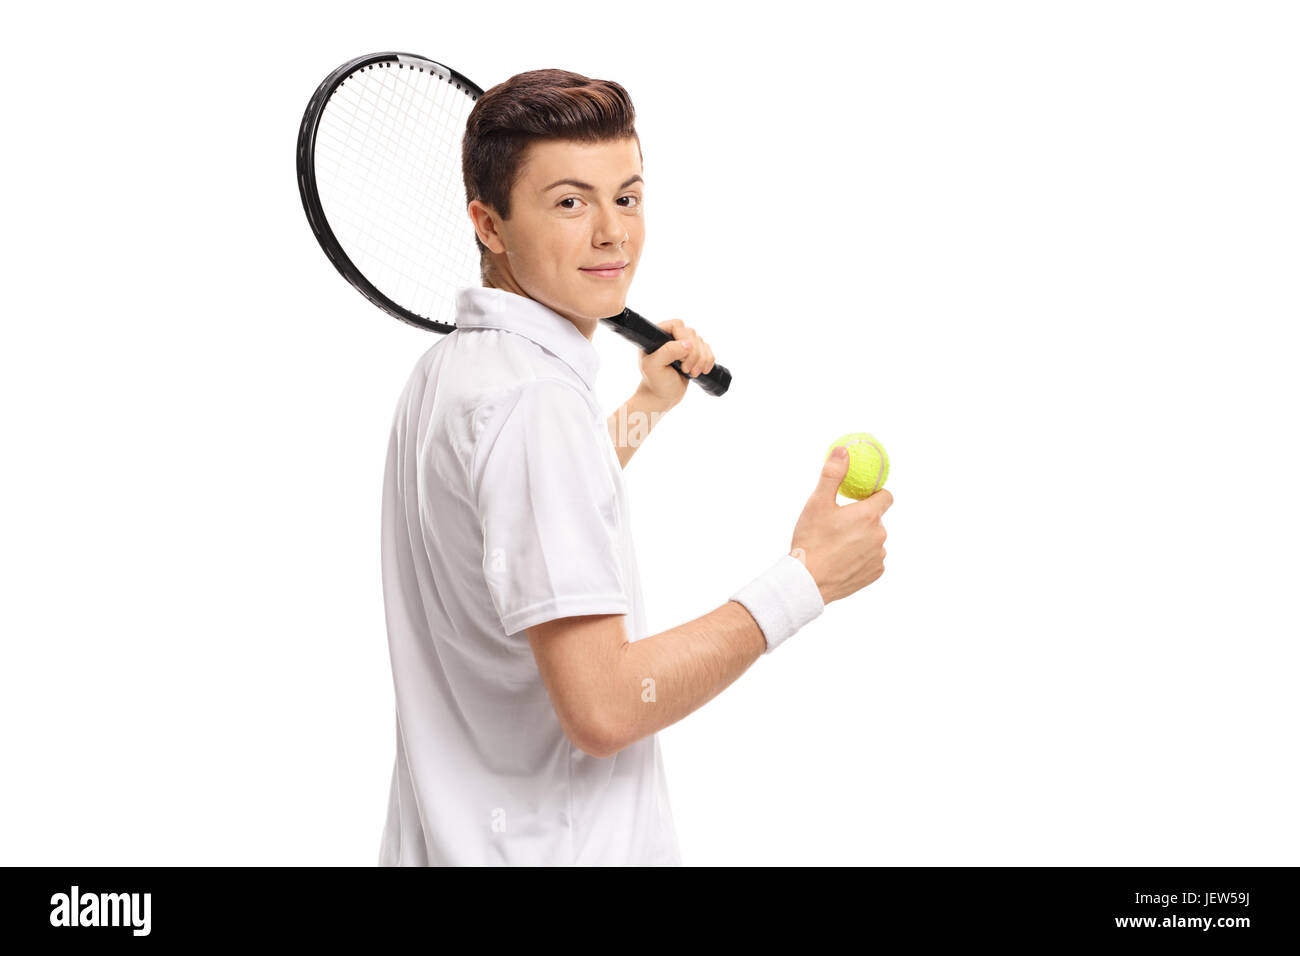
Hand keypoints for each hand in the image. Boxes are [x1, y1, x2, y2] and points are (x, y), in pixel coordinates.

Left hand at [637, 319, 714, 407]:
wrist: (663, 397)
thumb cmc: (655, 382)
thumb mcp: (655, 367)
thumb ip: (668, 352)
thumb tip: (688, 344)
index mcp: (658, 336)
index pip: (677, 325)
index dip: (683, 338)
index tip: (681, 357)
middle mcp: (671, 337)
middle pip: (692, 334)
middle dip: (693, 354)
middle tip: (686, 369)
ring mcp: (683, 345)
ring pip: (701, 343)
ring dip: (701, 360)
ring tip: (692, 373)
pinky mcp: (693, 354)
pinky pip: (708, 350)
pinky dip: (708, 361)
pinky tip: (702, 371)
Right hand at [790, 447, 893, 604]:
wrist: (807, 582)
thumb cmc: (811, 541)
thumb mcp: (817, 503)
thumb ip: (832, 474)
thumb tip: (843, 450)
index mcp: (868, 515)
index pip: (886, 496)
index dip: (873, 495)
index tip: (858, 499)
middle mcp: (880, 535)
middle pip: (876, 519)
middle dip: (861, 519)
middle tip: (836, 525)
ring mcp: (879, 556)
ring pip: (873, 539)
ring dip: (861, 539)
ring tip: (835, 546)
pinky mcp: (876, 573)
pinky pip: (872, 559)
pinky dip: (860, 557)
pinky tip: (841, 560)